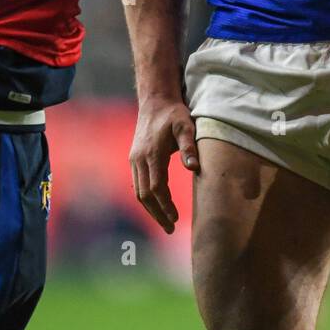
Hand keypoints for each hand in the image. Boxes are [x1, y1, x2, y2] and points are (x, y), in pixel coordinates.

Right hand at [128, 96, 199, 233]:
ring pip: (139, 191)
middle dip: (157, 214)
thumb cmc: (174, 113)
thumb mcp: (186, 125)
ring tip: (165, 222)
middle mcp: (139, 159)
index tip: (175, 219)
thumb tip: (194, 168)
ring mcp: (134, 159)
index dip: (165, 206)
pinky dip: (146, 198)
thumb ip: (189, 146)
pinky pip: (138, 184)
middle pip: (145, 195)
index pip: (156, 188)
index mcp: (152, 154)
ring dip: (151, 209)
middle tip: (170, 229)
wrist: (155, 100)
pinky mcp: (134, 158)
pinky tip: (157, 205)